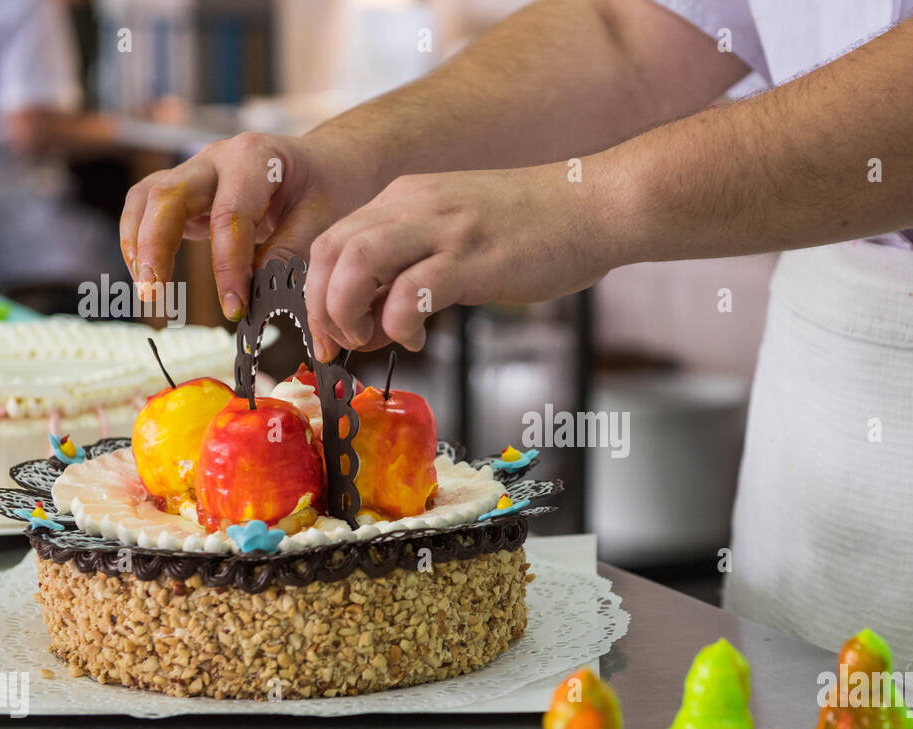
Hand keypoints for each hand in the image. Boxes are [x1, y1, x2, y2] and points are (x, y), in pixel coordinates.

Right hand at [119, 131, 367, 319]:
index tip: (234, 308)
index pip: (229, 216)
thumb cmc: (329, 187)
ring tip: (147, 291)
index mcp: (255, 158)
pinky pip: (149, 207)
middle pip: (168, 195)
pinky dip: (140, 239)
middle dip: (156, 248)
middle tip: (156, 296)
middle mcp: (216, 157)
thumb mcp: (323, 217)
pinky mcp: (188, 189)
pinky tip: (148, 275)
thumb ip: (290, 251)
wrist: (327, 163)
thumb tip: (260, 296)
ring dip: (139, 244)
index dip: (227, 267)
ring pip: (147, 198)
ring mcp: (197, 170)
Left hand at [304, 163, 616, 359]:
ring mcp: (442, 229)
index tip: (331, 332)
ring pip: (356, 264)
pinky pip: (409, 292)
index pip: (331, 241)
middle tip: (342, 345)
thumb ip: (417, 261)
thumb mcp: (460, 230)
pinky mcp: (471, 258)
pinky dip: (397, 324)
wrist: (596, 204)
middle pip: (329, 252)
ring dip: (347, 311)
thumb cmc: (539, 226)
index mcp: (406, 198)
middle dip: (321, 308)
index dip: (316, 292)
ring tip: (371, 340)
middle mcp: (414, 205)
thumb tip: (380, 313)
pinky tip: (416, 337)